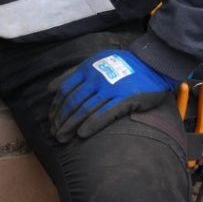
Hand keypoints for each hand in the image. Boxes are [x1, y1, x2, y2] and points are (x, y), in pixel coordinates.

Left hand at [50, 50, 180, 142]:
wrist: (152, 64)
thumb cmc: (121, 67)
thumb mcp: (95, 63)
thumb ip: (73, 74)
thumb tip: (50, 89)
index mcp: (87, 68)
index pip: (65, 89)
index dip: (56, 107)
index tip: (51, 120)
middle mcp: (97, 77)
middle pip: (72, 101)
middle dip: (61, 120)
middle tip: (54, 134)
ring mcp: (111, 87)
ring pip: (85, 109)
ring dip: (71, 125)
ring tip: (62, 138)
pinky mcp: (126, 98)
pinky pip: (105, 113)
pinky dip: (92, 124)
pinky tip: (82, 134)